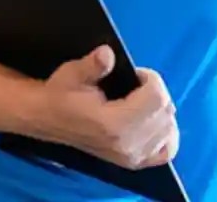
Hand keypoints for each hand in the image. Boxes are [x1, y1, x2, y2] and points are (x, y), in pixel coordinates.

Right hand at [31, 45, 179, 169]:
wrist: (47, 119)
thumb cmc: (60, 93)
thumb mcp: (72, 73)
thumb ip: (93, 65)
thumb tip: (107, 54)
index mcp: (114, 124)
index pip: (156, 98)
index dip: (151, 79)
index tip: (136, 74)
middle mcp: (127, 144)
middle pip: (166, 112)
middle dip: (157, 92)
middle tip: (138, 85)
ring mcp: (132, 157)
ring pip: (169, 130)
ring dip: (162, 111)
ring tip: (145, 101)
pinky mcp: (133, 162)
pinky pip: (166, 151)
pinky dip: (166, 135)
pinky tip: (154, 123)